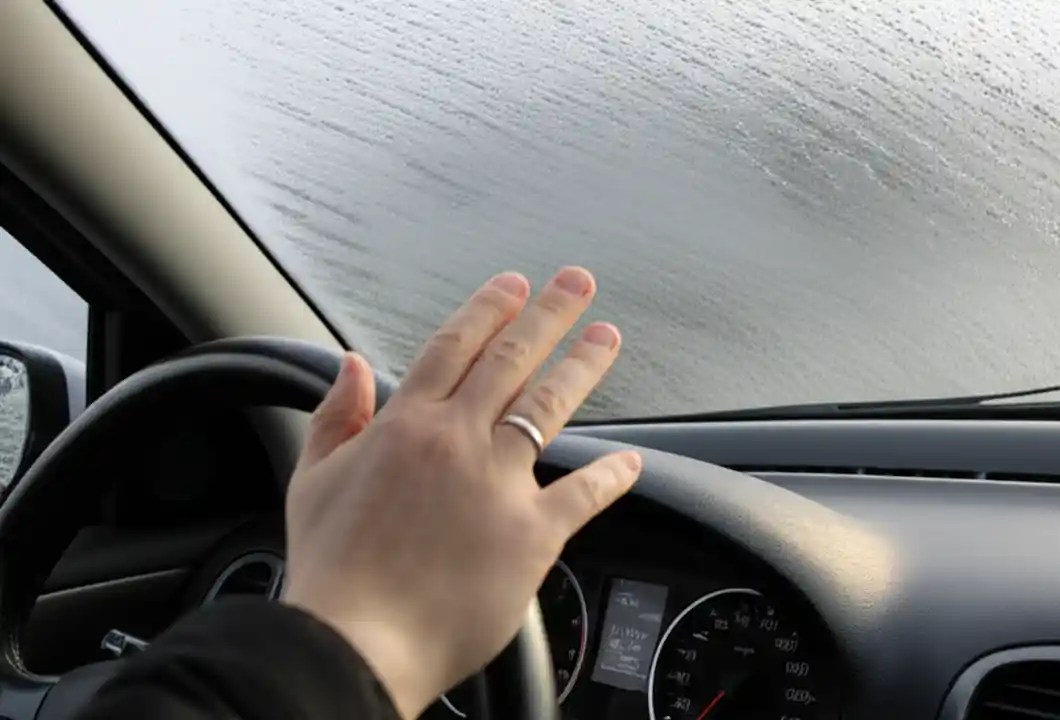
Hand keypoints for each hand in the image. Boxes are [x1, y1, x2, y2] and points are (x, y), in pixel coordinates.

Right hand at [281, 267, 640, 717]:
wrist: (357, 641)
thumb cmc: (332, 571)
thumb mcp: (311, 482)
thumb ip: (336, 417)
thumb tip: (353, 364)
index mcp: (403, 425)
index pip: (454, 347)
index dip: (488, 309)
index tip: (515, 285)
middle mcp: (456, 441)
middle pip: (512, 360)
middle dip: (549, 313)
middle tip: (578, 282)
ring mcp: (499, 482)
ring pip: (549, 406)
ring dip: (581, 365)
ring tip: (606, 336)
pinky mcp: (532, 531)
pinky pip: (583, 493)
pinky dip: (612, 476)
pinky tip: (632, 461)